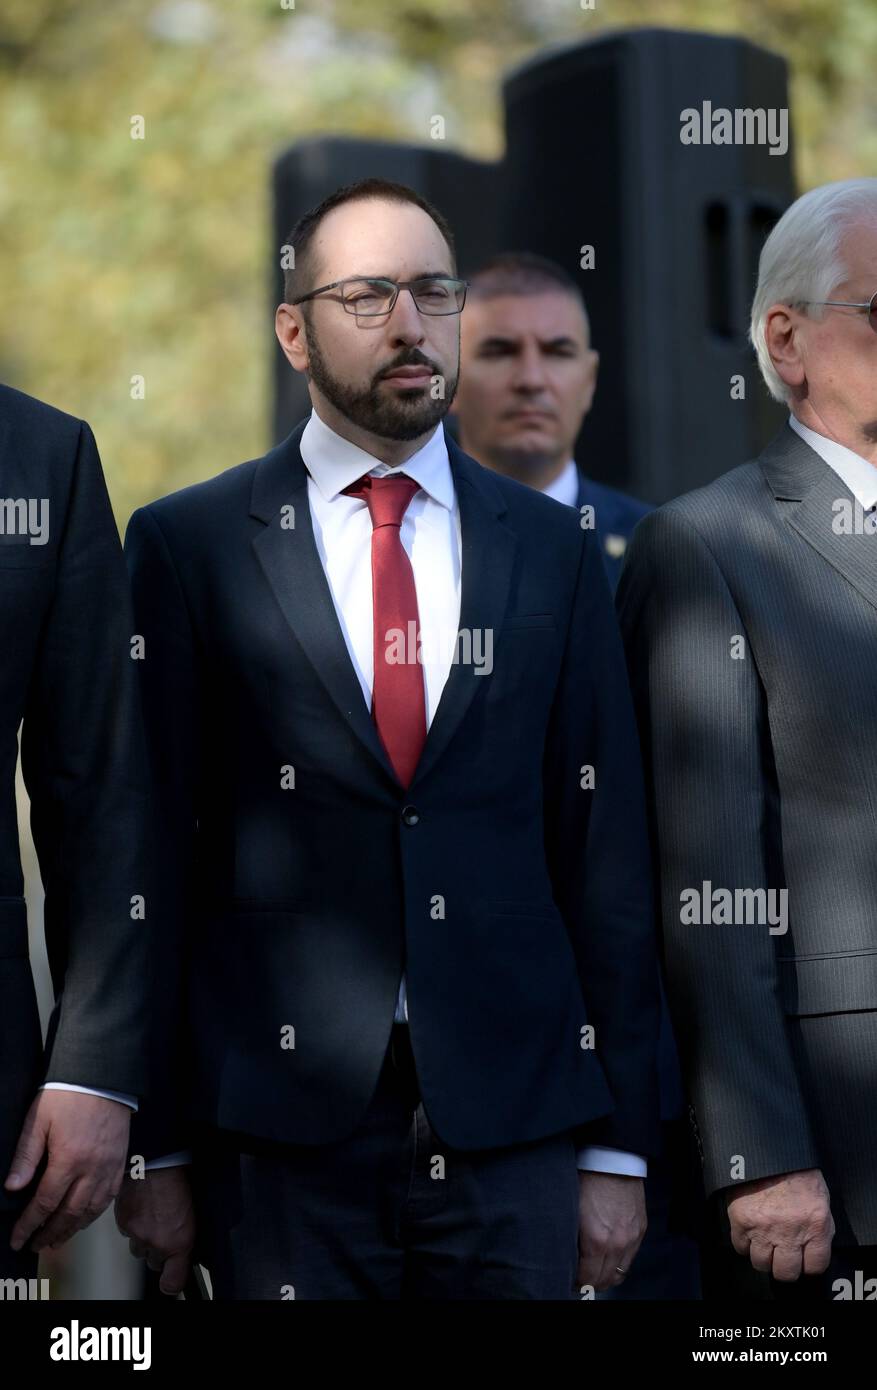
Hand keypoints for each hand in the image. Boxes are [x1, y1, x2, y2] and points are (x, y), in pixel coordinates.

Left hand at [5, 1090, 130, 1252]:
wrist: (103, 1077)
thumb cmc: (68, 1095)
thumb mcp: (38, 1120)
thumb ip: (26, 1156)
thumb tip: (12, 1187)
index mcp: (69, 1159)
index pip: (44, 1203)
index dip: (28, 1225)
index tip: (17, 1239)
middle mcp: (91, 1169)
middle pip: (69, 1214)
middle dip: (49, 1234)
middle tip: (35, 1245)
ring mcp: (109, 1167)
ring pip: (90, 1211)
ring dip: (72, 1229)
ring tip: (56, 1239)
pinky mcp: (120, 1162)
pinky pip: (108, 1198)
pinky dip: (93, 1214)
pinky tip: (83, 1218)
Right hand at [115, 1167, 194, 1295]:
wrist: (156, 1160)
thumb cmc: (179, 1180)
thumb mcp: (193, 1212)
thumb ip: (186, 1236)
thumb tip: (185, 1249)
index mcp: (179, 1241)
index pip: (172, 1283)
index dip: (172, 1282)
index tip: (173, 1278)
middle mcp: (156, 1243)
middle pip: (154, 1263)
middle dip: (159, 1251)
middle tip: (166, 1231)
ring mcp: (138, 1234)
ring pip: (139, 1249)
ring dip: (145, 1238)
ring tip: (154, 1216)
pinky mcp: (123, 1223)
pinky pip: (127, 1232)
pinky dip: (134, 1224)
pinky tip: (144, 1207)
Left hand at [576, 1171, 646, 1291]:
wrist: (612, 1159)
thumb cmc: (587, 1179)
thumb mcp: (572, 1210)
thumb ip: (573, 1238)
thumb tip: (569, 1256)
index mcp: (596, 1240)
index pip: (587, 1278)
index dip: (577, 1282)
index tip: (570, 1279)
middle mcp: (617, 1243)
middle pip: (605, 1280)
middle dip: (591, 1283)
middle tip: (580, 1278)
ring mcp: (632, 1238)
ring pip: (620, 1274)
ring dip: (607, 1276)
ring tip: (595, 1271)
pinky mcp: (641, 1230)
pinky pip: (630, 1258)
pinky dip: (619, 1263)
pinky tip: (609, 1257)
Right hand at [725, 1167, 833, 1280]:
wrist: (769, 1149)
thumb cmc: (797, 1172)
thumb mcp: (820, 1200)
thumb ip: (820, 1229)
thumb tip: (814, 1251)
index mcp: (815, 1225)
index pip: (815, 1267)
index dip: (809, 1264)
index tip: (803, 1259)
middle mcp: (790, 1232)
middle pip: (785, 1273)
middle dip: (785, 1266)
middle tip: (782, 1254)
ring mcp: (763, 1228)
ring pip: (761, 1264)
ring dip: (763, 1255)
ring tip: (764, 1241)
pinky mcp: (741, 1220)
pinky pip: (739, 1247)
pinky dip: (744, 1243)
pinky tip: (750, 1231)